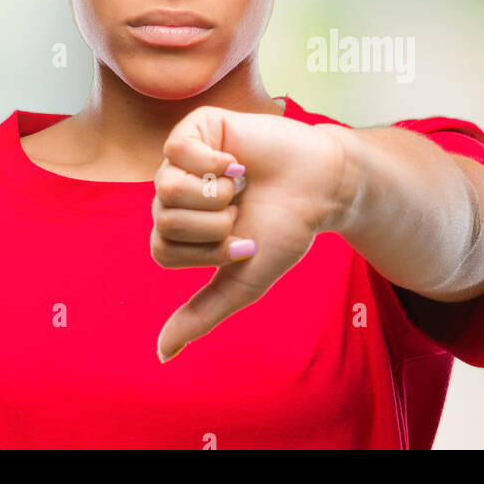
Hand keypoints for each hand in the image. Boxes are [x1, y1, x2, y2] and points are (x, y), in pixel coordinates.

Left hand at [150, 105, 353, 362]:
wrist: (322, 187)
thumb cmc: (285, 230)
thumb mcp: (243, 281)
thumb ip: (202, 313)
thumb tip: (161, 354)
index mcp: (181, 228)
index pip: (164, 250)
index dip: (209, 251)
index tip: (246, 241)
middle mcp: (177, 193)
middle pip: (164, 221)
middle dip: (215, 225)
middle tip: (245, 211)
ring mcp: (184, 159)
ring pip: (168, 189)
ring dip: (217, 195)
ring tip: (243, 185)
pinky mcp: (198, 128)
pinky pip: (177, 150)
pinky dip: (212, 163)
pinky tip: (238, 163)